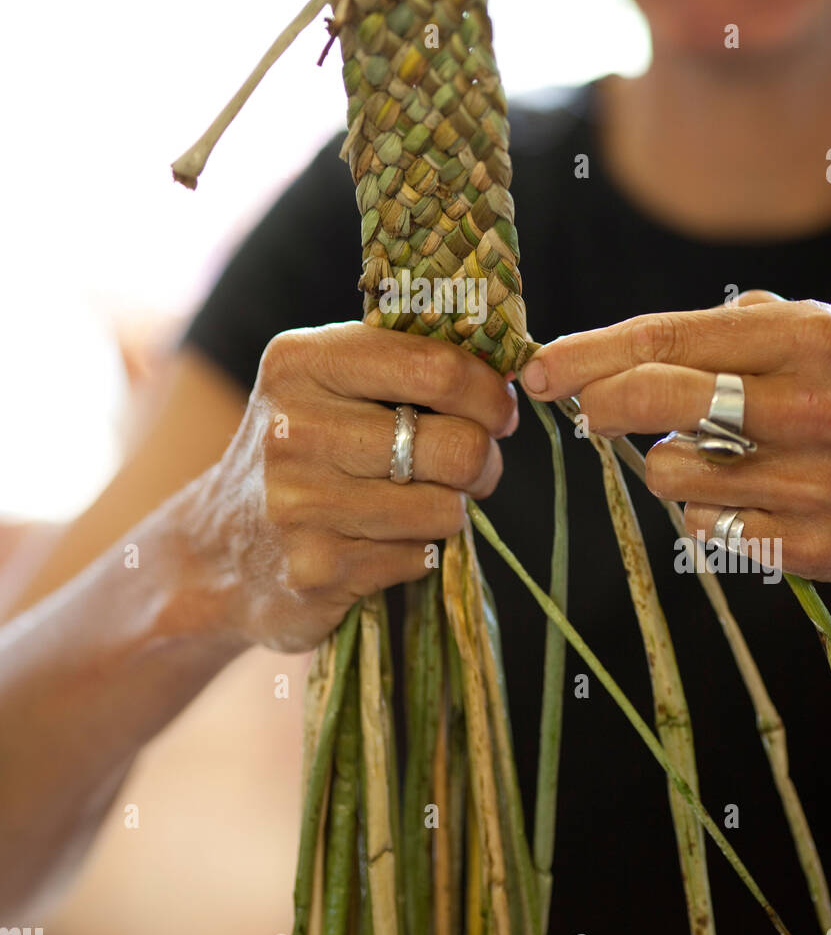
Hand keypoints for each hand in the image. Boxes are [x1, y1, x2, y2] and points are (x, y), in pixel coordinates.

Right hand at [187, 322, 518, 652]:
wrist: (217, 549)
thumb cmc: (302, 451)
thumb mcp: (326, 383)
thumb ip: (403, 364)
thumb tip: (509, 366)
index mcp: (301, 363)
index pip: (436, 368)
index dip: (489, 393)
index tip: (498, 411)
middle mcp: (294, 429)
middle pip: (456, 445)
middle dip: (483, 460)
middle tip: (473, 466)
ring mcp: (301, 505)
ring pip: (445, 508)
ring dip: (451, 510)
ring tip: (423, 504)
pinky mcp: (315, 571)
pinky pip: (419, 557)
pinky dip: (418, 552)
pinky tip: (382, 541)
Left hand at [520, 291, 830, 581]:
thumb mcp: (815, 331)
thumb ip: (728, 326)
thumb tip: (618, 353)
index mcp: (806, 338)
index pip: (666, 339)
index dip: (589, 354)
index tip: (539, 368)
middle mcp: (813, 407)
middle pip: (661, 400)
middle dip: (600, 402)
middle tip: (582, 410)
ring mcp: (817, 482)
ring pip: (673, 475)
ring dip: (670, 464)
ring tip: (715, 455)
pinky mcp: (818, 547)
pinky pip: (710, 529)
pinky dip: (711, 513)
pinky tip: (749, 498)